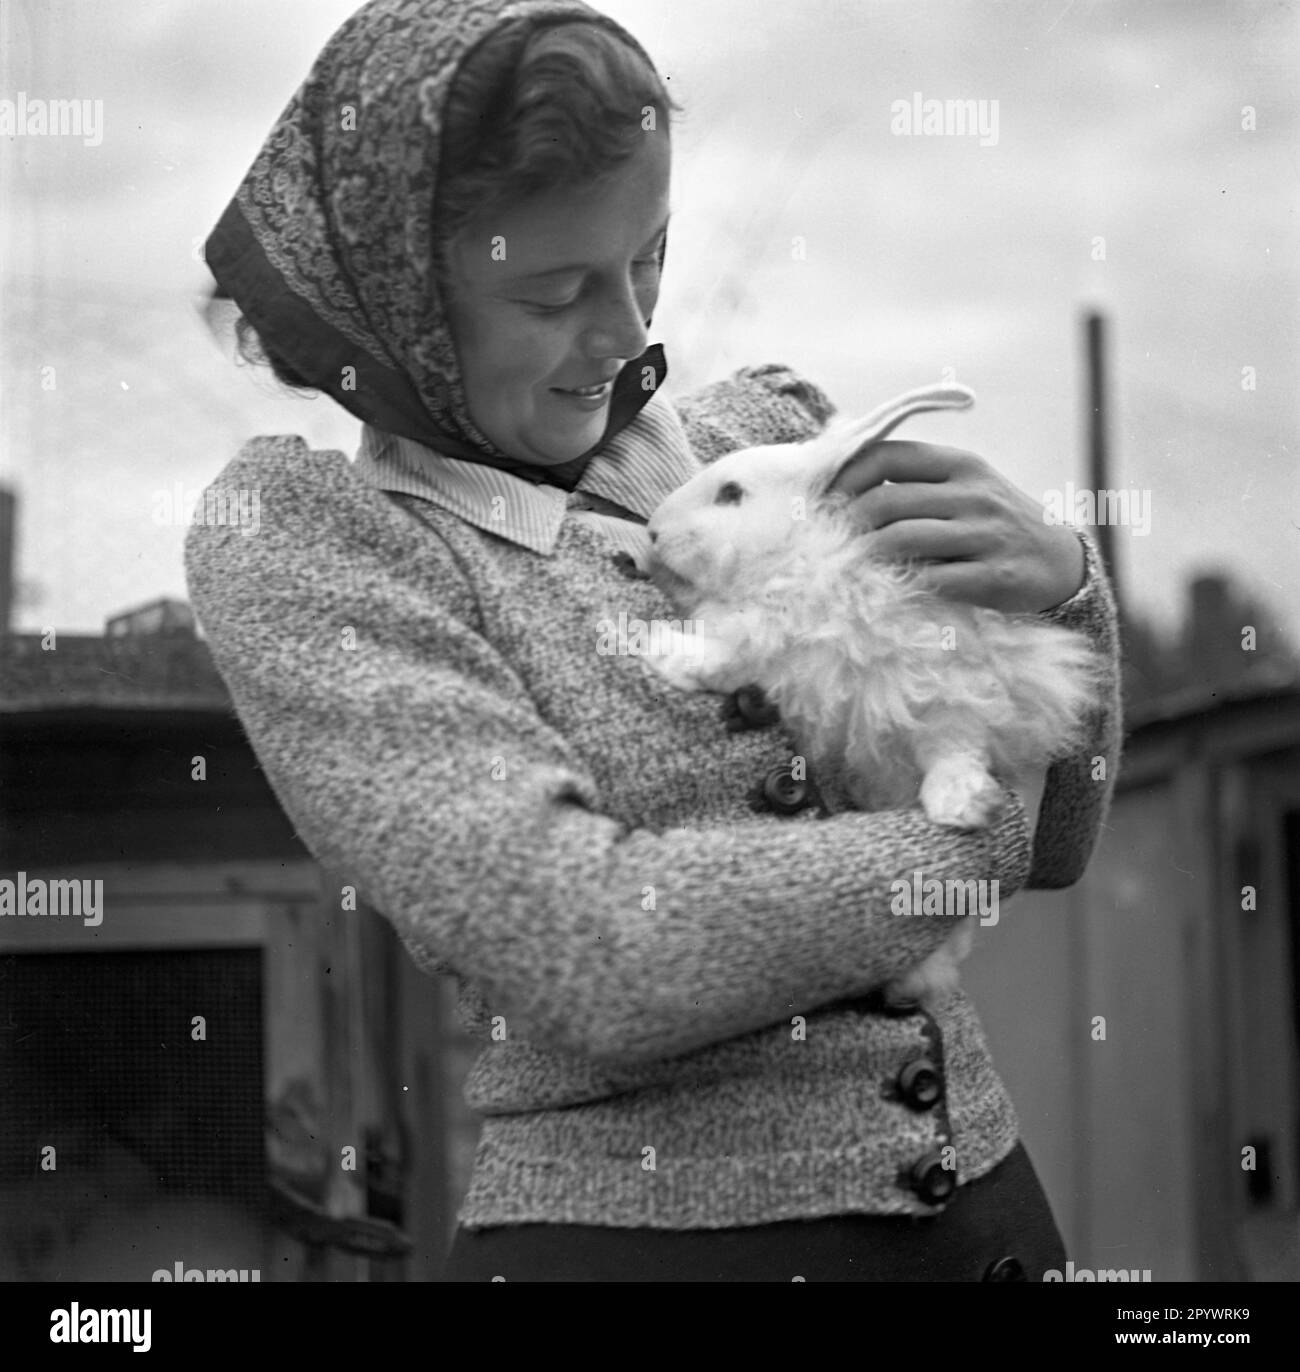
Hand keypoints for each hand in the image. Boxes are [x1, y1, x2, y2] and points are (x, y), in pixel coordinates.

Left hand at [830, 440, 1085, 612]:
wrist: (1059, 563)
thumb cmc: (994, 524)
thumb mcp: (965, 487)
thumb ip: (916, 481)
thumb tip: (842, 480)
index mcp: (960, 464)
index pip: (888, 455)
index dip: (846, 476)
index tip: (824, 501)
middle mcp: (973, 493)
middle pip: (888, 501)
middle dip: (849, 525)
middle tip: (828, 544)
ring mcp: (986, 534)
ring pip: (904, 538)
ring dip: (868, 556)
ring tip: (848, 567)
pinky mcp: (994, 576)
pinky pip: (932, 578)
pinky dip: (901, 584)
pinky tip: (886, 590)